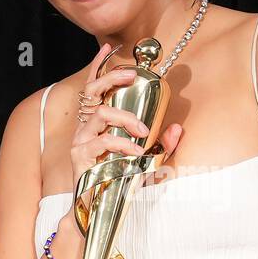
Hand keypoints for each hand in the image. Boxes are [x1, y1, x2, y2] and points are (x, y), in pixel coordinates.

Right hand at [72, 43, 183, 195]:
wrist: (98, 210)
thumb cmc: (119, 181)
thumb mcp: (146, 161)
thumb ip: (162, 146)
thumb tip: (177, 129)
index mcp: (97, 122)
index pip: (94, 88)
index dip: (98, 66)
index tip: (108, 48)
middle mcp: (86, 127)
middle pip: (93, 91)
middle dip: (112, 77)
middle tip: (131, 75)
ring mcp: (82, 140)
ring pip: (100, 114)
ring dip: (125, 117)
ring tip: (143, 130)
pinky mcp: (81, 156)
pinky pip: (103, 141)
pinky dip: (122, 143)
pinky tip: (137, 151)